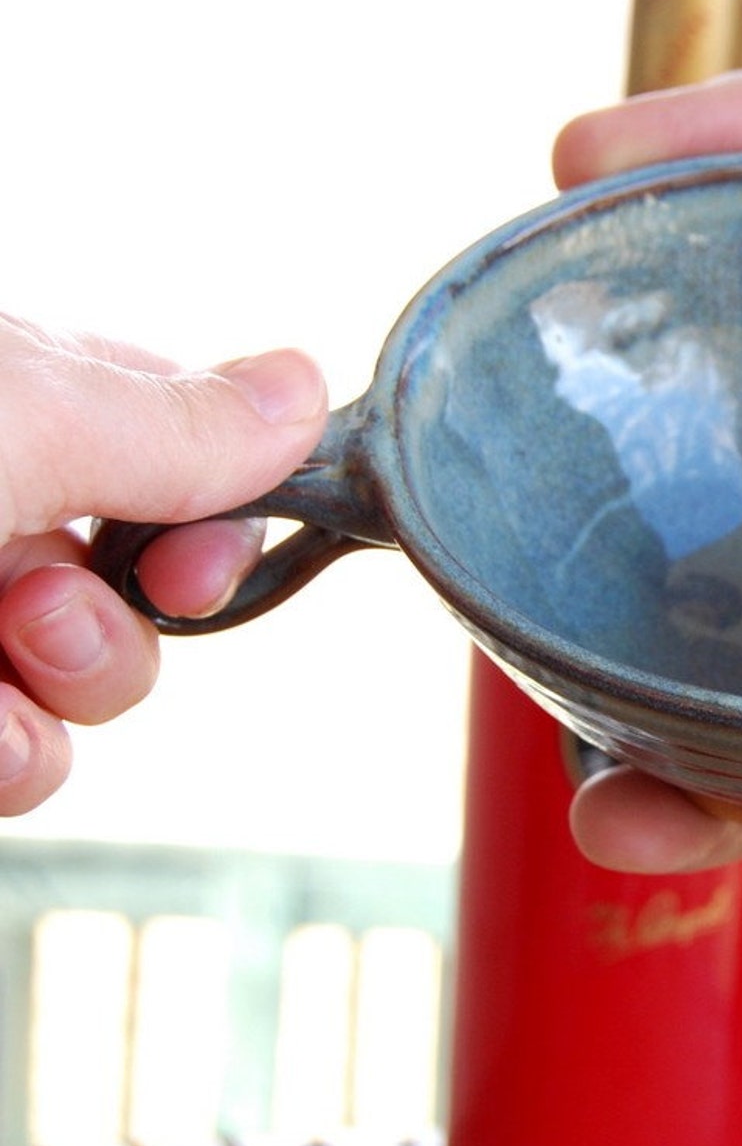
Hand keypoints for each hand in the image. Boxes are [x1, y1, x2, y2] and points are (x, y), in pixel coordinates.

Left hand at [0, 313, 326, 814]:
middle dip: (119, 626)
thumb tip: (308, 386)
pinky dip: (9, 759)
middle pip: (150, 586)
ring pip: (93, 685)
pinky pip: (21, 757)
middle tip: (44, 611)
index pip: (182, 447)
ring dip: (67, 695)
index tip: (190, 562)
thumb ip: (175, 422)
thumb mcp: (13, 420)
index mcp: (25, 401)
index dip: (215, 519)